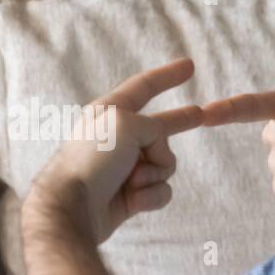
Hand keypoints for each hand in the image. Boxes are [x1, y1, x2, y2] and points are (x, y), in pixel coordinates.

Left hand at [23, 58, 203, 244]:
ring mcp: (124, 168)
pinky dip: (151, 196)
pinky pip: (160, 191)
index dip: (168, 76)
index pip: (144, 87)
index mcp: (110, 112)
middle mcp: (117, 138)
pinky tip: (134, 200)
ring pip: (165, 164)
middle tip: (201, 114)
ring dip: (155, 173)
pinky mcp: (130, 196)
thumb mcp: (126, 125)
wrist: (73, 209)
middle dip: (179, 122)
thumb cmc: (93, 161)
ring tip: (133, 180)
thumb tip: (156, 155)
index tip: (189, 66)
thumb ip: (153, 128)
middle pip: (160, 128)